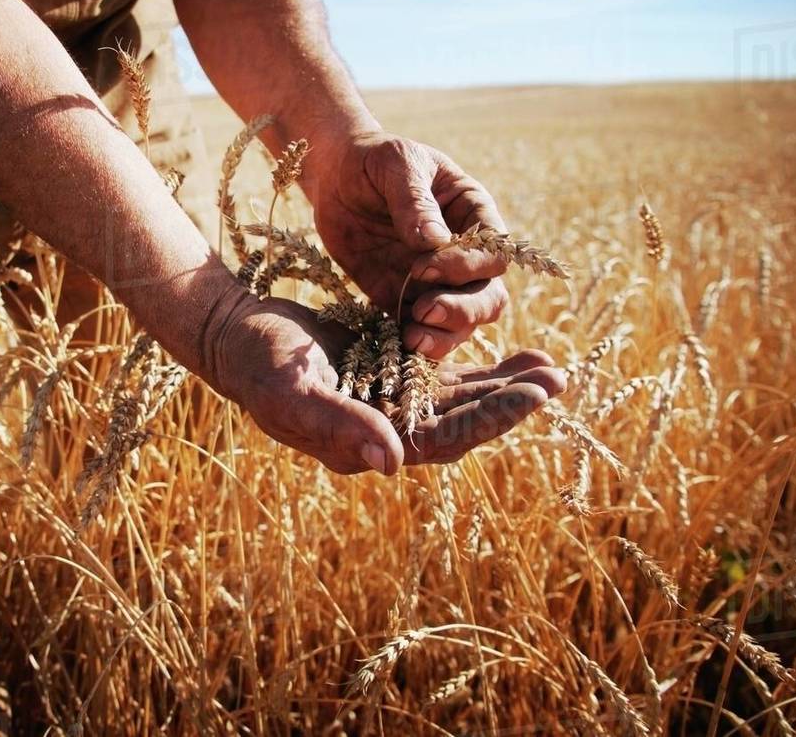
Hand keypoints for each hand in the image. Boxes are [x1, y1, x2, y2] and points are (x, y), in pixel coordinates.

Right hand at [208, 295, 565, 473]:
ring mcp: (388, 400)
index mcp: (367, 445)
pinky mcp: (388, 371)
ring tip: (548, 364)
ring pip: (458, 397)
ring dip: (502, 382)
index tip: (533, 395)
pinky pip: (442, 371)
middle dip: (510, 401)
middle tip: (559, 377)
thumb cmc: (259, 363)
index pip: (442, 441)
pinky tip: (508, 347)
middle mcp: (385, 430)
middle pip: (461, 421)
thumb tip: (394, 462)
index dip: (489, 420)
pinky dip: (475, 361)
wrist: (236, 333)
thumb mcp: (293, 390)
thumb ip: (340, 425)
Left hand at [309, 132, 510, 358]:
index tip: (424, 263)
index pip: (492, 254)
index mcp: (474, 215)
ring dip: (443, 336)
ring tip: (411, 336)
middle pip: (488, 297)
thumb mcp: (397, 164)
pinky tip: (394, 344)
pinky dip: (411, 343)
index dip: (465, 266)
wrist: (337, 174)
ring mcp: (435, 281)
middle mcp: (463, 255)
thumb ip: (414, 201)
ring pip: (461, 323)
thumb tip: (434, 242)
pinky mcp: (400, 298)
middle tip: (423, 310)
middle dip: (462, 310)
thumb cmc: (376, 160)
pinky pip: (418, 330)